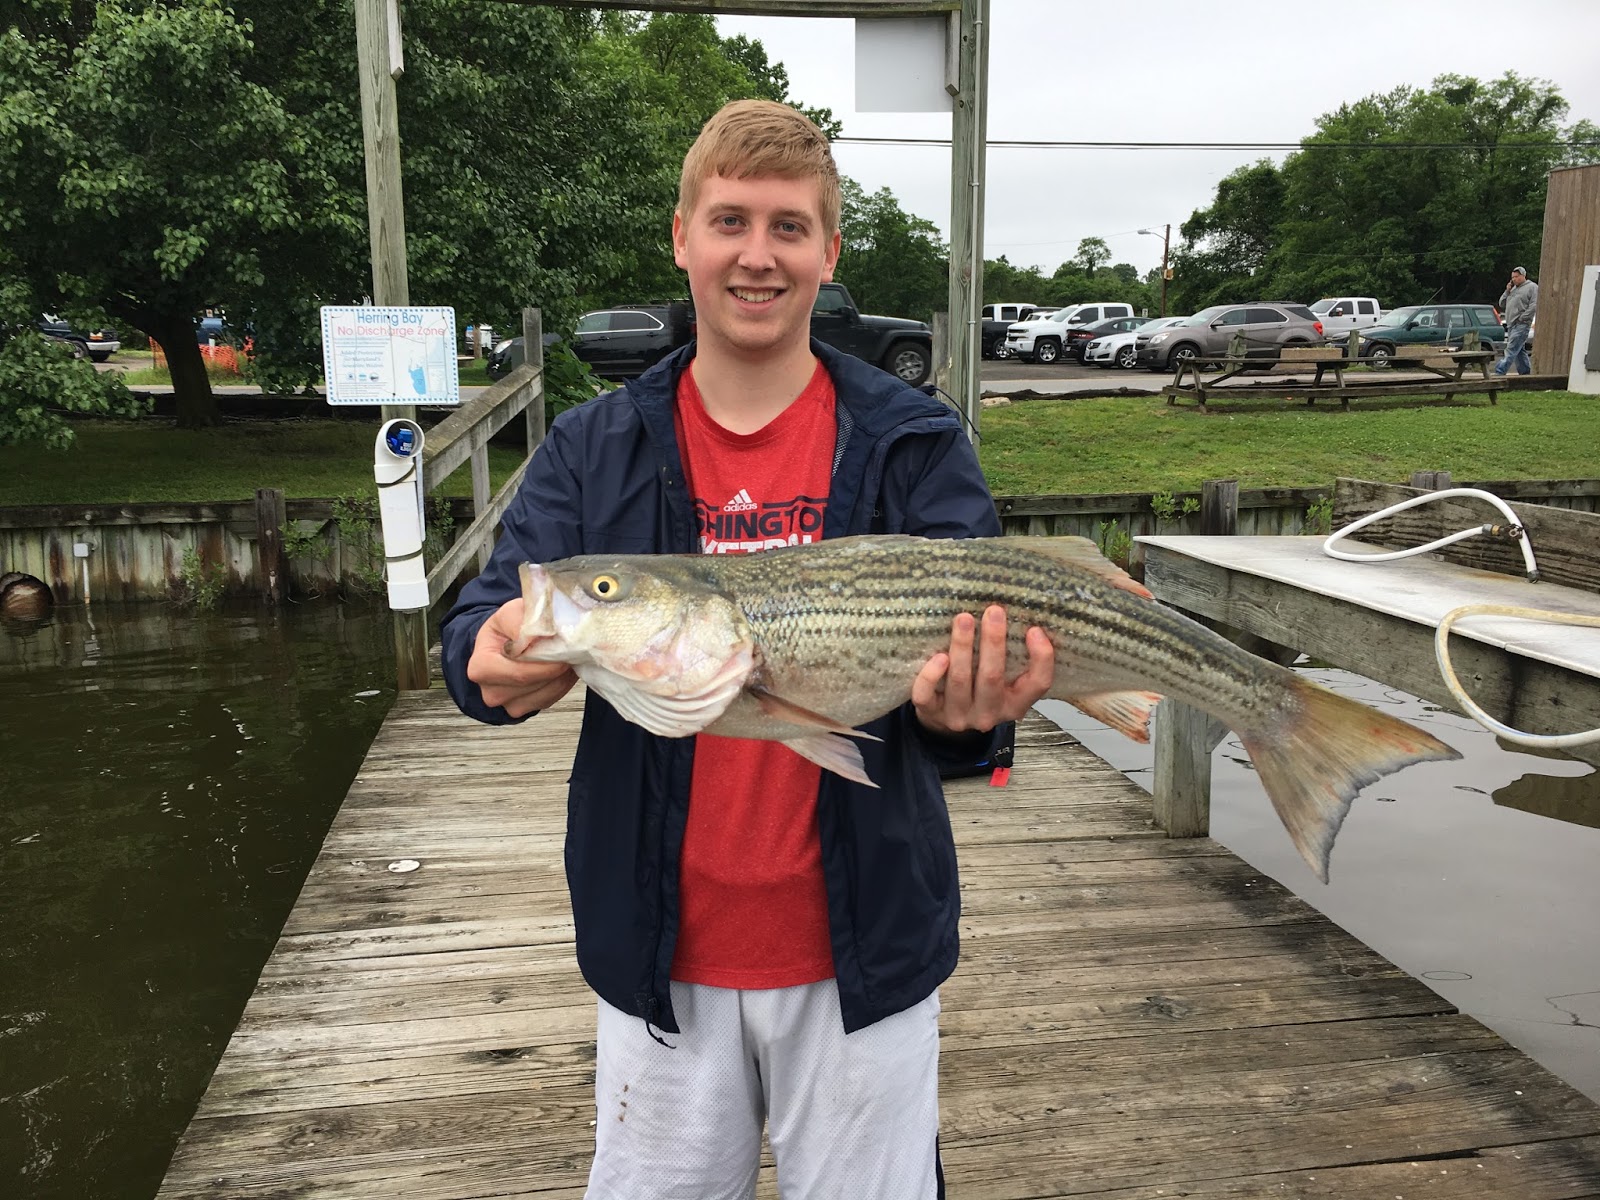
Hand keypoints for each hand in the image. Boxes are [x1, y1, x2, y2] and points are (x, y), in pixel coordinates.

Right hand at [465, 597, 576, 717]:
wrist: (507, 640)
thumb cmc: (507, 626)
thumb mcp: (511, 613)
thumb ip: (522, 622)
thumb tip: (539, 635)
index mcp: (480, 667)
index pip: (518, 673)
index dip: (544, 662)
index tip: (562, 647)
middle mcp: (490, 691)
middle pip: (533, 683)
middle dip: (556, 665)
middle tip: (571, 647)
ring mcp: (507, 703)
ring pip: (546, 692)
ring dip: (562, 673)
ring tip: (566, 653)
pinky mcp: (525, 708)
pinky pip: (551, 697)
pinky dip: (562, 682)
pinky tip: (561, 666)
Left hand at [912, 605, 1054, 735]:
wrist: (944, 719)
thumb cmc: (978, 689)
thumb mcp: (1005, 680)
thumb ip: (1014, 657)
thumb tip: (1017, 614)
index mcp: (1014, 703)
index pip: (1038, 684)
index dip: (1041, 658)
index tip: (1034, 630)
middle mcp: (989, 713)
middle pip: (992, 677)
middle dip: (993, 642)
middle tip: (994, 611)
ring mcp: (959, 715)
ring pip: (959, 681)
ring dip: (962, 647)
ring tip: (964, 619)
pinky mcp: (931, 712)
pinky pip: (927, 695)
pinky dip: (931, 675)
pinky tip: (938, 656)